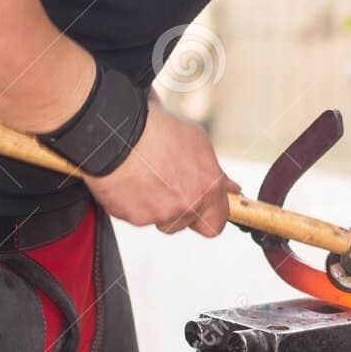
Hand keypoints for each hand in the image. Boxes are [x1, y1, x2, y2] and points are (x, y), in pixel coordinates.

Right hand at [84, 101, 238, 236]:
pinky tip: (130, 180)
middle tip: (168, 188)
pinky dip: (133, 203)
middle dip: (180, 212)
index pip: (218, 222)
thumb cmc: (156, 128)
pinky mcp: (134, 218)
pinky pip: (136, 216)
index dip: (209, 215)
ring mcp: (160, 213)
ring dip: (155, 207)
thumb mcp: (196, 141)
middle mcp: (187, 203)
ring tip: (145, 178)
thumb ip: (214, 172)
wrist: (118, 130)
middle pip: (186, 223)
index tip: (204, 209)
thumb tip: (231, 188)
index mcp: (208, 185)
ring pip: (161, 220)